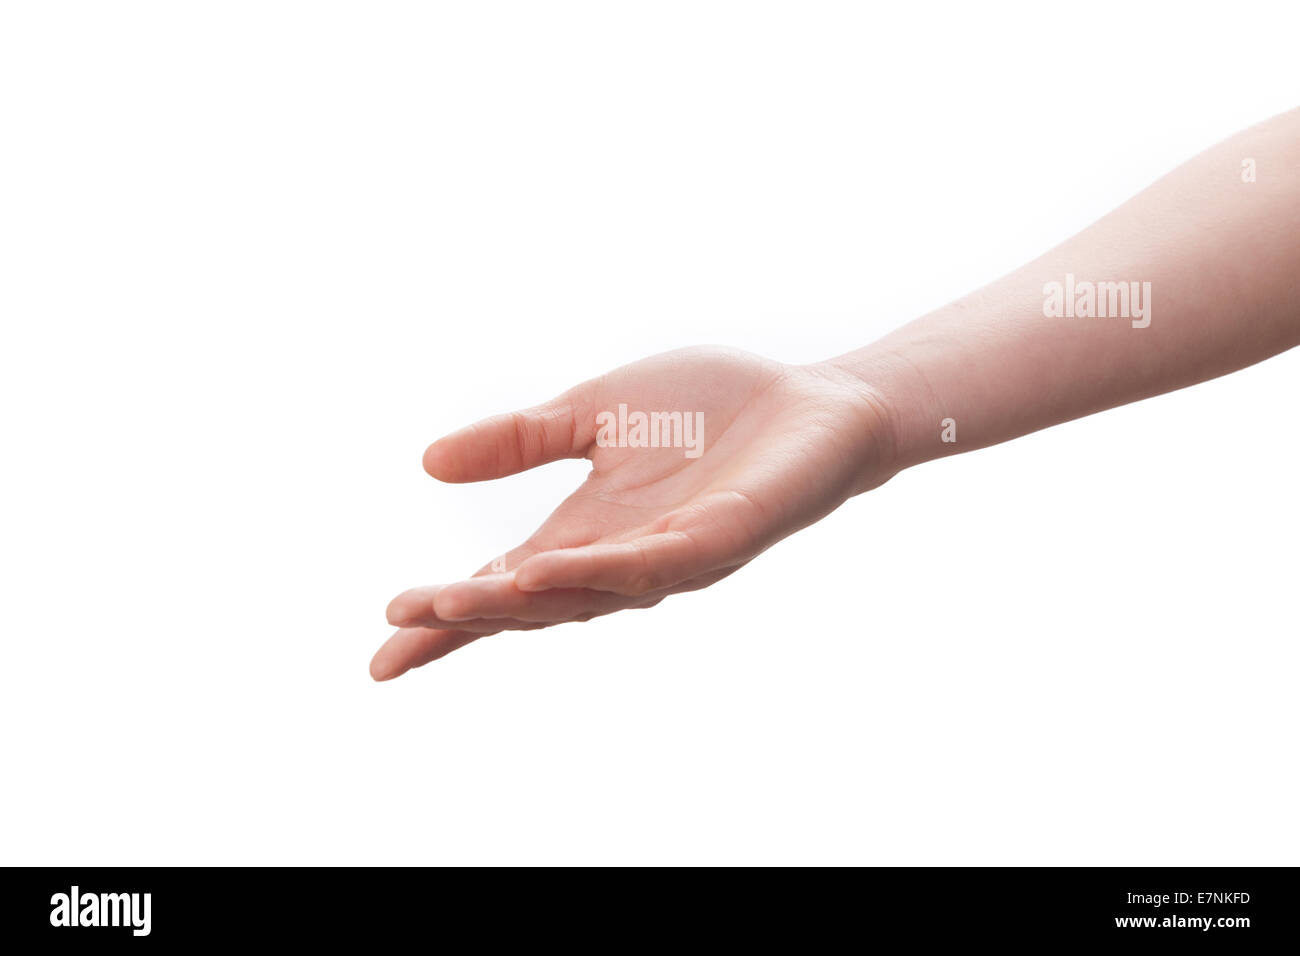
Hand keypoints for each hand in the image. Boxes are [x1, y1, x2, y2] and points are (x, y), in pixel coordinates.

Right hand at [369, 346, 896, 679]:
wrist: (813, 402)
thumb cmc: (712, 408)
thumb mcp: (594, 411)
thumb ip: (522, 440)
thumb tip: (427, 463)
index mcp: (587, 534)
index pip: (503, 585)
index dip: (446, 617)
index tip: (383, 646)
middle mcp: (621, 559)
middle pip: (531, 607)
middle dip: (465, 619)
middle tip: (400, 627)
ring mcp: (670, 558)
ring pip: (582, 596)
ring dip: (514, 603)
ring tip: (448, 601)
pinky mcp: (718, 539)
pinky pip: (652, 566)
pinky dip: (595, 572)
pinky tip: (544, 572)